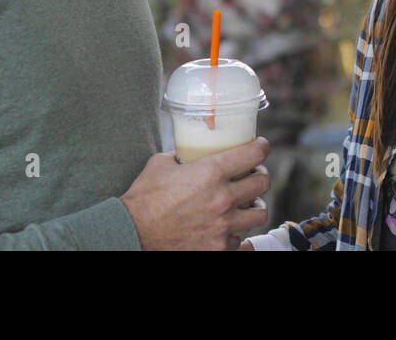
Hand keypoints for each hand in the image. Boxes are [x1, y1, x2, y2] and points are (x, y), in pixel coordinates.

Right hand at [121, 137, 270, 250]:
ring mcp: (223, 226)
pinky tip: (227, 228)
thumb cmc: (145, 198)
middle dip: (260, 176)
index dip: (262, 147)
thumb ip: (181, 155)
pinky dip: (236, 232)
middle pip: (263, 183)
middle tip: (252, 175)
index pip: (254, 154)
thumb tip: (187, 152)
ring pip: (260, 214)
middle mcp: (223, 198)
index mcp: (212, 172)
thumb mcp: (161, 164)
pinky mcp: (218, 248)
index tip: (261, 147)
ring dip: (254, 206)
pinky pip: (241, 239)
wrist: (133, 232)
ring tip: (246, 204)